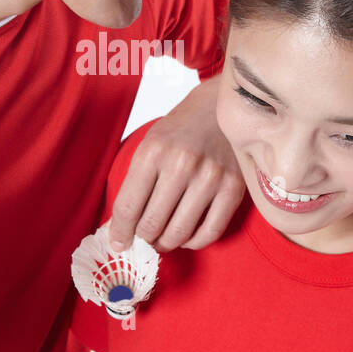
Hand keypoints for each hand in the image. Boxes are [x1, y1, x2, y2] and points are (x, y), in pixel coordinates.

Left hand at [108, 76, 245, 251]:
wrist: (221, 108)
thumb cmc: (181, 130)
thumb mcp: (149, 146)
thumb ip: (135, 185)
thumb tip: (121, 228)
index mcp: (153, 151)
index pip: (128, 207)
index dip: (120, 232)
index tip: (119, 243)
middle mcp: (182, 164)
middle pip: (152, 224)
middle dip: (143, 238)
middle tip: (144, 237)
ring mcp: (210, 177)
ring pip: (179, 233)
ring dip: (166, 243)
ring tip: (163, 238)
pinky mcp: (233, 188)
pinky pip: (210, 232)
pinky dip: (194, 242)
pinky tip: (187, 236)